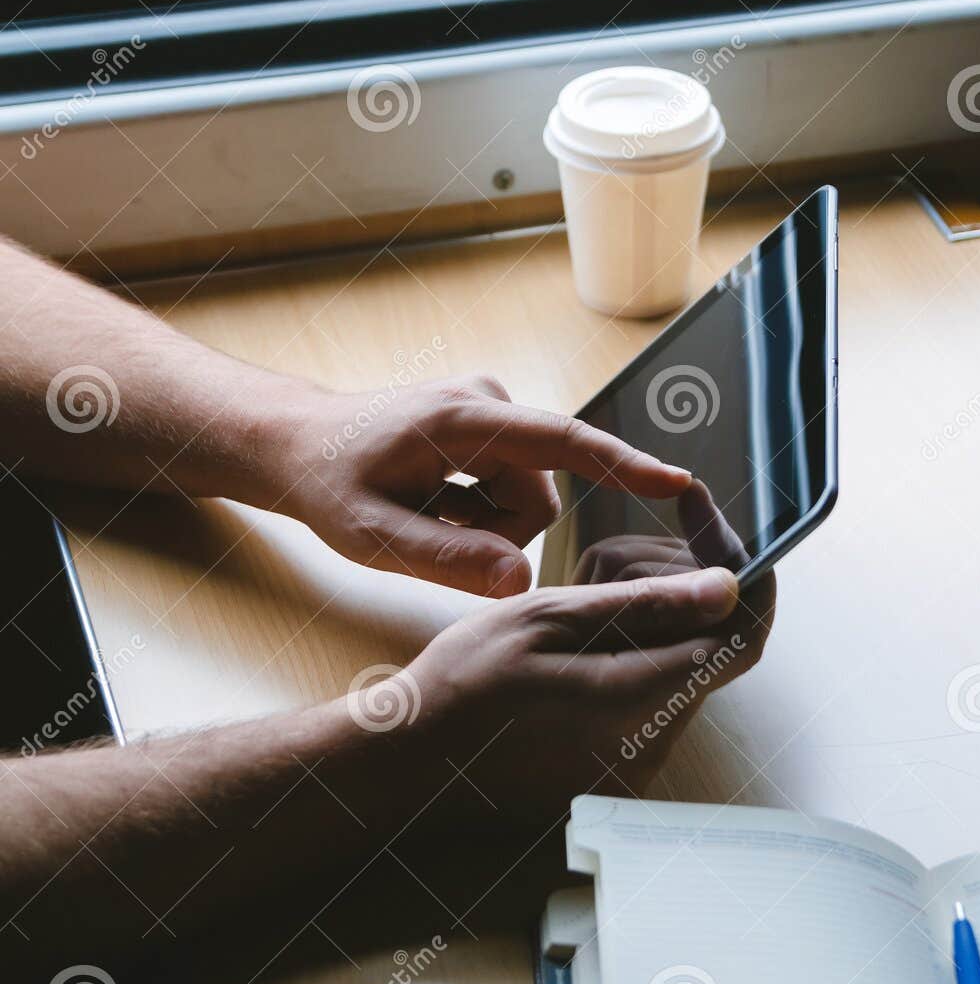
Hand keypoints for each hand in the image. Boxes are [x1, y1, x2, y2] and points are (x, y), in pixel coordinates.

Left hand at [271, 374, 690, 597]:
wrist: (297, 444)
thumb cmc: (327, 484)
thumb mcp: (373, 536)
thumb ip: (447, 560)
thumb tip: (522, 582)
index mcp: (464, 417)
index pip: (564, 443)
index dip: (624, 466)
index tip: (678, 483)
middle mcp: (487, 400)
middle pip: (541, 493)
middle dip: (499, 533)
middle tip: (433, 532)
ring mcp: (490, 408)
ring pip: (530, 496)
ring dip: (487, 524)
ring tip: (429, 515)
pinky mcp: (489, 423)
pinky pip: (514, 484)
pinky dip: (480, 509)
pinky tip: (435, 503)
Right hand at [354, 563, 775, 823]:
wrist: (410, 763)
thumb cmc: (463, 684)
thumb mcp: (546, 620)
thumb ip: (644, 605)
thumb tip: (727, 587)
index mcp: (640, 699)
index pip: (743, 637)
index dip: (747, 577)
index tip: (710, 530)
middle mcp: (652, 745)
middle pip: (708, 647)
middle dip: (677, 591)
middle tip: (604, 566)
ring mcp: (635, 767)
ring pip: (676, 672)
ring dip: (646, 627)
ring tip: (573, 609)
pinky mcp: (615, 775)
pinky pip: (646, 703)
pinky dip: (625, 663)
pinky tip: (566, 654)